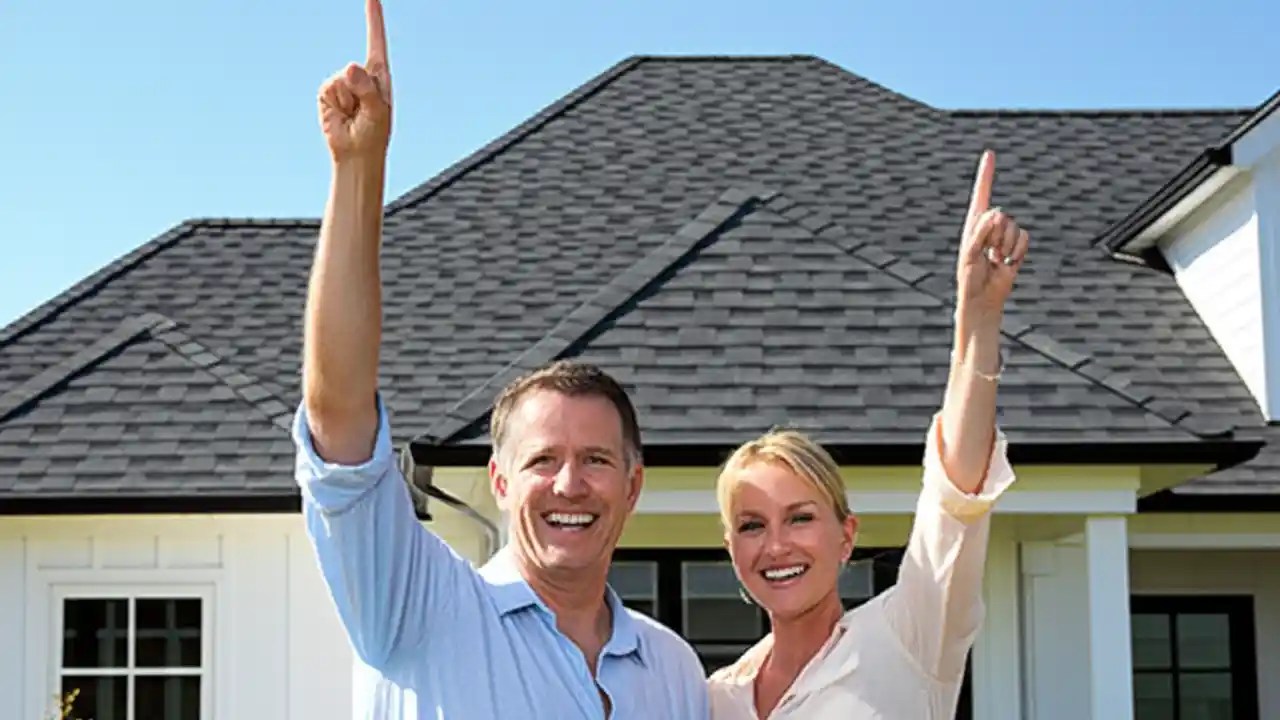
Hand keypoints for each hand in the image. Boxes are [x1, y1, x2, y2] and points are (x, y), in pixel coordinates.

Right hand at [318, 0, 392, 162]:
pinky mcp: (327, 91)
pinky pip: (329, 88)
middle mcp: (360, 75)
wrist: (355, 154)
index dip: (374, 18)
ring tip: (353, 115)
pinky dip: (335, 104)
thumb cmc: (373, 134)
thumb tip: (350, 66)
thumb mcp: (378, 112)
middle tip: (363, 113)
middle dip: (359, 92)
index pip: (376, 41)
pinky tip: (342, 115)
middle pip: (356, 69)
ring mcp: (342, 82)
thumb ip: (367, 89)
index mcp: (379, 76)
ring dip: (347, 101)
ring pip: (341, 80)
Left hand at [955, 150, 1027, 314]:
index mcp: (973, 224)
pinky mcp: (1017, 247)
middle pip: (1000, 214)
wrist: (983, 298)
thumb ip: (981, 231)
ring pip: (1013, 227)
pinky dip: (1017, 251)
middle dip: (994, 235)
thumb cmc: (969, 277)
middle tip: (986, 253)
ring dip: (1006, 245)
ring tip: (996, 260)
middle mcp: (989, 226)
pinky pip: (1024, 238)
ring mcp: (1005, 236)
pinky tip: (1007, 263)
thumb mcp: (969, 253)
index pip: (981, 194)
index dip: (986, 174)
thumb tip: (998, 213)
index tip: (990, 154)